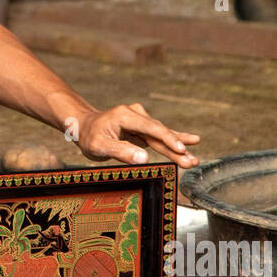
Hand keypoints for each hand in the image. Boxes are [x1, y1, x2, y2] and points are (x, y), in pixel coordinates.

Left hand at [75, 103, 199, 168]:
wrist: (83, 126)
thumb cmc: (88, 136)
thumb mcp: (99, 146)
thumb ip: (121, 151)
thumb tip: (144, 158)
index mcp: (126, 116)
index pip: (151, 128)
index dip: (167, 139)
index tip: (181, 149)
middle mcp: (136, 114)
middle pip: (159, 134)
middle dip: (177, 149)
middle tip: (193, 162)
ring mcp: (140, 119)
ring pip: (162, 136)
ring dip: (177, 149)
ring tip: (194, 160)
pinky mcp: (142, 127)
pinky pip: (159, 136)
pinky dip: (173, 142)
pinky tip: (191, 142)